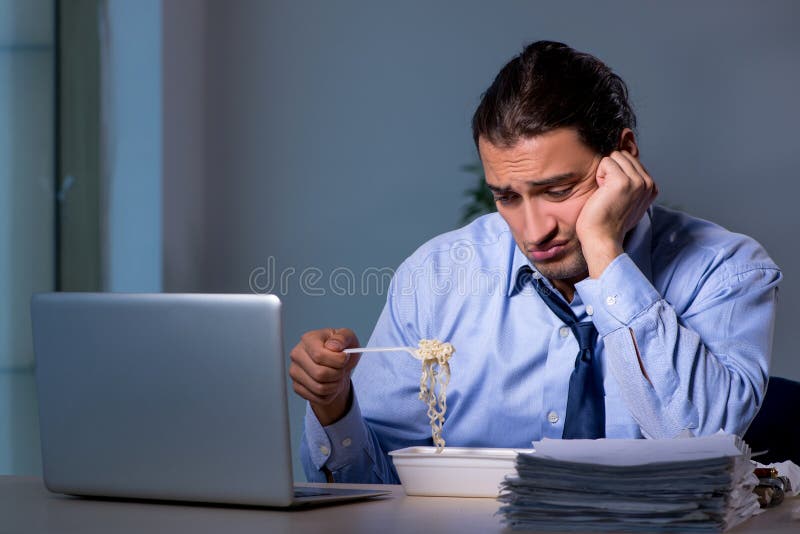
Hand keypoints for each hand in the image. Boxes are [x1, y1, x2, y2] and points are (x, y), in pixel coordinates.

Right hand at [289, 328, 360, 425]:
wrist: (336, 363)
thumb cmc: (340, 349)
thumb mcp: (348, 337)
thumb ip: (343, 338)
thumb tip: (333, 346)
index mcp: (308, 339)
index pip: (319, 355)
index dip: (338, 360)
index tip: (345, 357)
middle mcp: (297, 355)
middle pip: (320, 374)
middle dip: (338, 374)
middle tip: (342, 369)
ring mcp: (295, 372)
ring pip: (319, 388)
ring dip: (335, 386)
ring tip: (338, 377)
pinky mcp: (297, 386)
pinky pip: (317, 398)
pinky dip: (330, 394)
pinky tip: (331, 384)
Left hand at [576, 150, 657, 277]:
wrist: (602, 239)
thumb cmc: (608, 222)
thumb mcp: (629, 201)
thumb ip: (633, 184)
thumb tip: (624, 163)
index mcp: (651, 187)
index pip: (631, 160)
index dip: (617, 174)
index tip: (616, 196)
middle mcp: (648, 183)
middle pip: (623, 155)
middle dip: (611, 171)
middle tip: (608, 194)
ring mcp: (637, 181)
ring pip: (615, 156)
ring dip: (605, 173)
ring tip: (606, 193)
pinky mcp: (622, 181)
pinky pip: (605, 161)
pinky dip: (598, 175)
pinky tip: (601, 193)